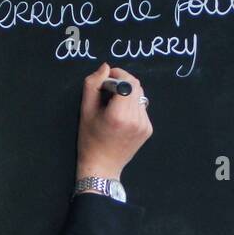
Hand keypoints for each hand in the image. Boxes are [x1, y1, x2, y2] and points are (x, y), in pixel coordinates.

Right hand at [75, 62, 152, 181]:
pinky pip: (142, 108)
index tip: (105, 80)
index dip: (116, 75)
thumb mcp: (85, 111)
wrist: (102, 167)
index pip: (127, 82)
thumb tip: (105, 67)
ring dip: (127, 94)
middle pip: (136, 86)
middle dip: (122, 82)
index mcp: (120, 115)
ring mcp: (145, 125)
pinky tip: (120, 117)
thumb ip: (92, 85)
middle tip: (107, 91)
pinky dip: (131, 106)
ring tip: (113, 105)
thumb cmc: (90, 140)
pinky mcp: (148, 129)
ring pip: (140, 95)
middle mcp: (136, 119)